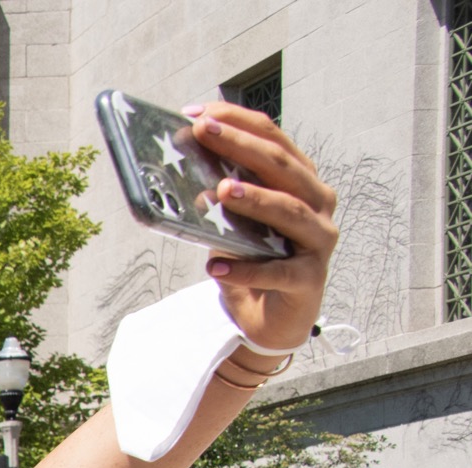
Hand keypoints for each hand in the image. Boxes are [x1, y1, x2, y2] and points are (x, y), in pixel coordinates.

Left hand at [186, 102, 336, 354]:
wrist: (274, 321)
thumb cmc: (255, 262)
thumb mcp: (233, 226)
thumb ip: (220, 200)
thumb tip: (179, 171)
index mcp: (300, 180)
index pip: (273, 140)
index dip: (238, 123)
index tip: (197, 114)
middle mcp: (317, 202)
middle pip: (281, 167)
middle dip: (241, 146)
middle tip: (203, 133)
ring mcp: (319, 240)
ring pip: (290, 212)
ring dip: (255, 199)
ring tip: (220, 191)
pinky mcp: (310, 279)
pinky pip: (278, 272)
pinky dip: (246, 270)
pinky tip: (215, 268)